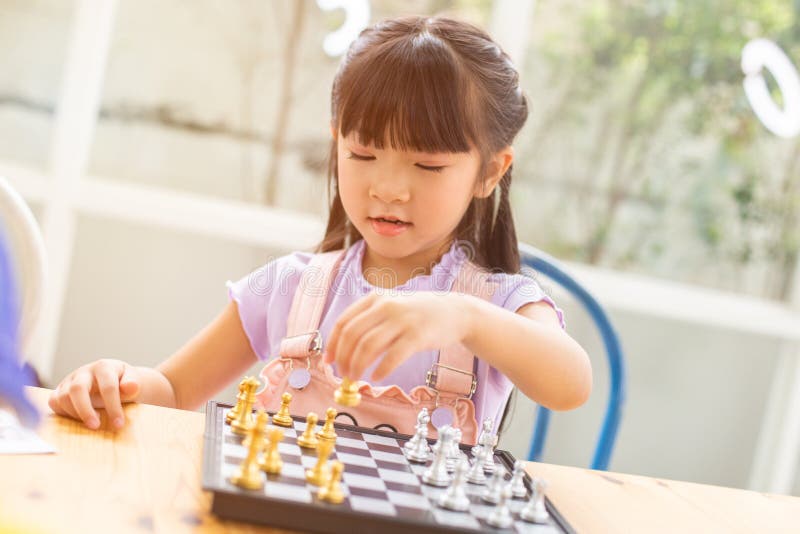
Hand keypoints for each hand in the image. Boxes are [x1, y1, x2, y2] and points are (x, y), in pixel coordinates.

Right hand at [48, 359, 139, 429]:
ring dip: (75, 413)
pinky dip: (62, 412)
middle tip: (96, 426)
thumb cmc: (123, 381)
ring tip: (92, 423)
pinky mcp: (60, 390)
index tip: (118, 424)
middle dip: (86, 410)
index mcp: (103, 367)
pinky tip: (78, 419)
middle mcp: (84, 372)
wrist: (115, 379)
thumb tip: (130, 387)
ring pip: (62, 396)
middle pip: (77, 389)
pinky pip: (53, 402)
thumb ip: (133, 383)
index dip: (113, 406)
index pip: (107, 386)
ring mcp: (70, 381)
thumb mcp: (133, 379)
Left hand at [323, 292, 472, 381]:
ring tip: (356, 378)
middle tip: (343, 375)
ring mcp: (402, 320)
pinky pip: (392, 356)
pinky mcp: (418, 336)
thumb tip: (344, 352)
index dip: (333, 344)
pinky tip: (377, 377)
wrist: (455, 312)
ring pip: (368, 347)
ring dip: (357, 366)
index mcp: (375, 298)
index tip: (329, 361)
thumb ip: (370, 324)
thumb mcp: (391, 308)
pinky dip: (380, 370)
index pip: (344, 322)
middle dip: (343, 358)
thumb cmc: (418, 314)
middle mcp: (386, 306)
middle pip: (352, 335)